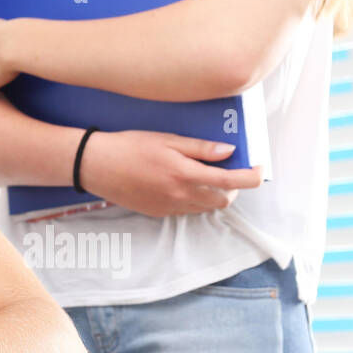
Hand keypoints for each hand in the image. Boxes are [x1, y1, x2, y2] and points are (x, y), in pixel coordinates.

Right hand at [79, 130, 263, 217]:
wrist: (95, 165)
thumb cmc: (129, 146)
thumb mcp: (166, 139)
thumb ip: (199, 148)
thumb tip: (228, 151)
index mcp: (186, 174)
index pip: (233, 181)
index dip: (252, 177)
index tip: (257, 168)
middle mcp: (181, 196)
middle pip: (223, 200)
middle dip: (233, 187)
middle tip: (228, 169)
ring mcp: (170, 207)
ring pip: (206, 207)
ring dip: (214, 194)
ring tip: (203, 175)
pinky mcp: (158, 213)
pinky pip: (186, 210)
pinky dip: (193, 198)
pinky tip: (179, 182)